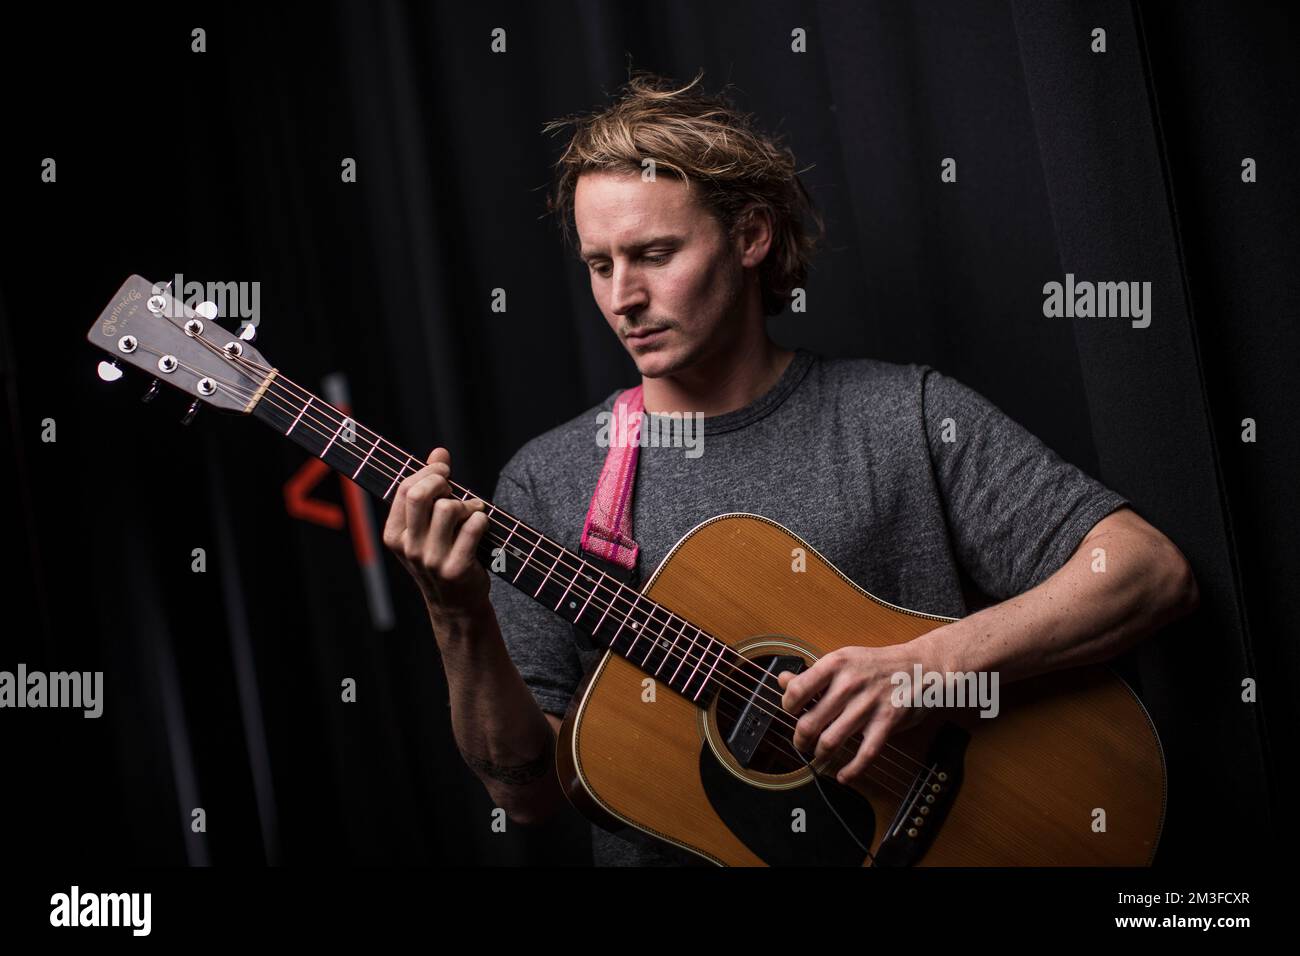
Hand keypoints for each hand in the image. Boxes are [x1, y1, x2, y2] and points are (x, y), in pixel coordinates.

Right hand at [382, 447, 491, 620]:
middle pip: (421, 494)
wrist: (456, 605)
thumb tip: (439, 451)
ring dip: (467, 503)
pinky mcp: (456, 568)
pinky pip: (473, 526)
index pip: (404, 488)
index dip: (427, 471)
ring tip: (472, 512)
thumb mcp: (426, 527)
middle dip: (442, 481)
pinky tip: (481, 523)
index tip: (443, 467)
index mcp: (394, 535)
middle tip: (454, 488)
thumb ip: (429, 489)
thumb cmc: (442, 556)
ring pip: (449, 508)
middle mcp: (409, 547)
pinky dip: (481, 517)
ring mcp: (431, 560)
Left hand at [777, 640, 940, 786]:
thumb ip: (812, 674)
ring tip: (819, 755)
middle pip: (810, 722)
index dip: (788, 707)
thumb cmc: (877, 665)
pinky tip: (843, 775)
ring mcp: (869, 704)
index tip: (792, 713)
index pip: (797, 691)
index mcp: (835, 664)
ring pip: (832, 741)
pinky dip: (851, 770)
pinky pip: (865, 754)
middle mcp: (850, 683)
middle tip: (801, 743)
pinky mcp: (887, 722)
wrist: (922, 667)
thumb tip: (782, 681)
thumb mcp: (843, 660)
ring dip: (820, 754)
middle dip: (800, 740)